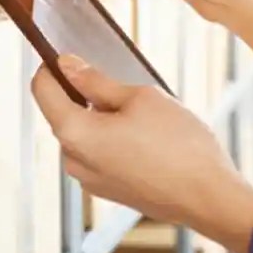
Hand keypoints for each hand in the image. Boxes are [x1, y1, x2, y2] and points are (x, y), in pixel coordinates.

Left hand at [32, 54, 252, 252]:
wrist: (210, 197)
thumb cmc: (179, 145)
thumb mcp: (139, 97)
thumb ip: (96, 80)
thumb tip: (67, 64)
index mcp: (74, 133)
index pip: (42, 90)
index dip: (51, 67)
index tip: (68, 55)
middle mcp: (73, 160)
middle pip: (62, 113)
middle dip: (82, 93)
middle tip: (119, 82)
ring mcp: (89, 180)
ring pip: (82, 134)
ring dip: (99, 117)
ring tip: (139, 112)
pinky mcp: (106, 190)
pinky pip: (97, 154)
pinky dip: (110, 139)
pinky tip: (143, 136)